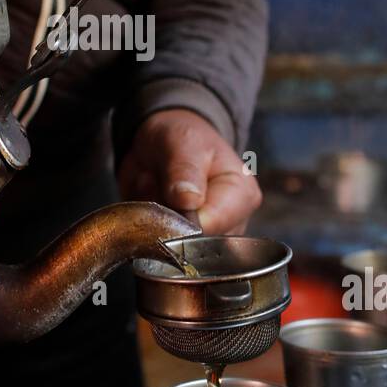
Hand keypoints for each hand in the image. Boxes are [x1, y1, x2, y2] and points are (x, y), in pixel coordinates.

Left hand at [118, 110, 262, 235]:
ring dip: (153, 221)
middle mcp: (232, 222)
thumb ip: (184, 169)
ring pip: (172, 248)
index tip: (162, 202)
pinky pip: (156, 248)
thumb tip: (188, 201)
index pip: (214, 226)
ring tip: (154, 189)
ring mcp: (208, 236)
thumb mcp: (182, 141)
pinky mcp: (185, 243)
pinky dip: (145, 226)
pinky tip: (150, 203)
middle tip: (156, 184)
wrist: (162, 143)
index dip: (182, 222)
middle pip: (194, 243)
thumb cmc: (182, 138)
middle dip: (164, 219)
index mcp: (241, 195)